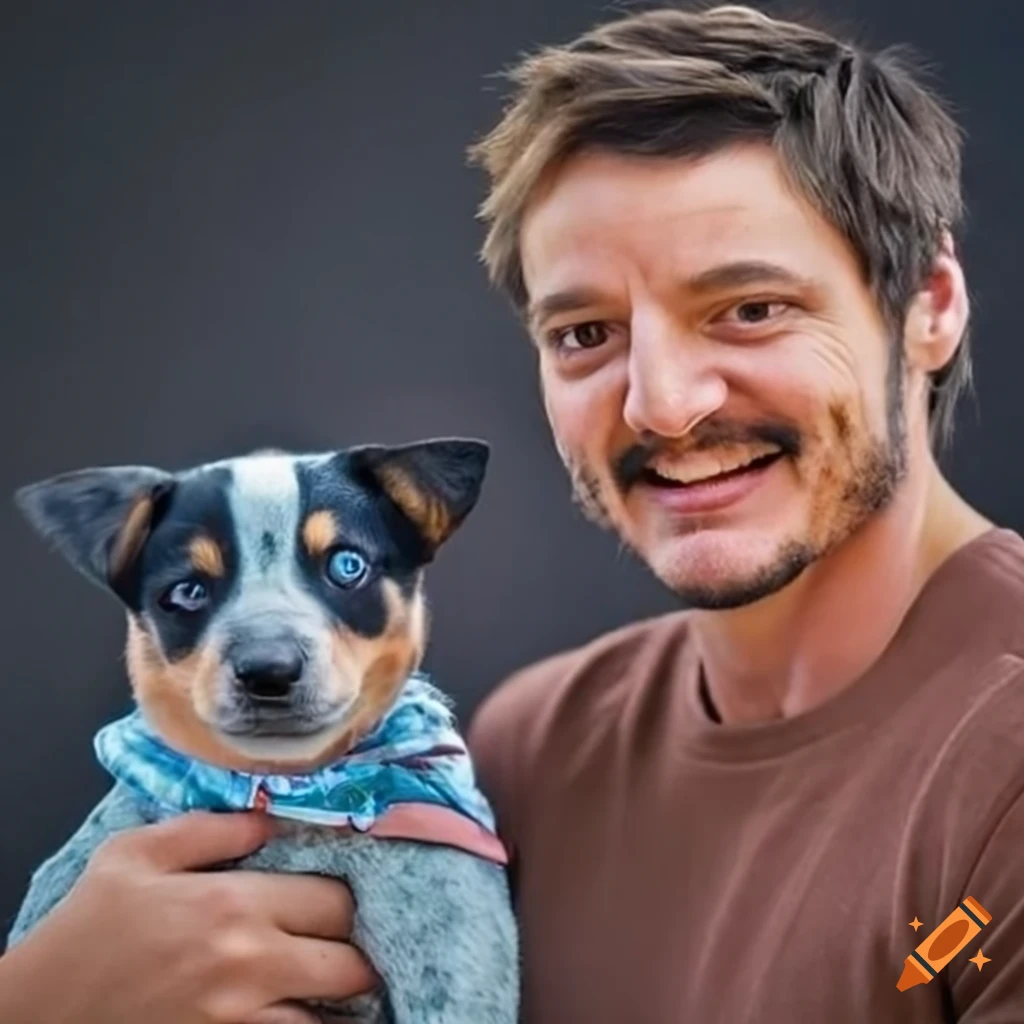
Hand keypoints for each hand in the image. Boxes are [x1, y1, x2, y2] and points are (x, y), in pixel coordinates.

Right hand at [0, 811, 376, 1023]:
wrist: (39, 1014)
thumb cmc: (87, 928)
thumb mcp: (136, 854)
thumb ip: (212, 829)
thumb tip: (271, 819)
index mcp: (232, 904)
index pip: (335, 901)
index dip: (345, 899)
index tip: (335, 898)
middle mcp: (249, 964)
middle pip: (349, 963)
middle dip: (354, 950)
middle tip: (341, 942)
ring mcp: (239, 1020)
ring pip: (328, 1016)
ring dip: (334, 999)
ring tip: (326, 981)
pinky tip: (296, 1008)